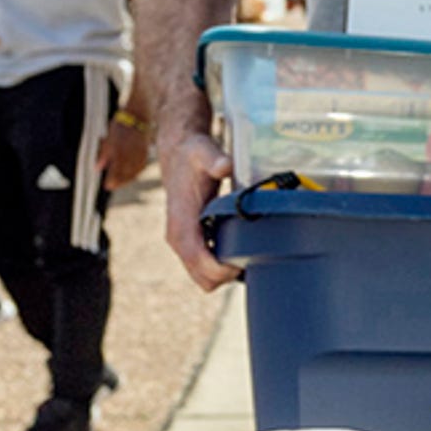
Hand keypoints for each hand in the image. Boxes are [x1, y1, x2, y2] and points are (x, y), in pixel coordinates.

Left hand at [100, 118, 148, 189]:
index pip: (116, 172)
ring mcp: (139, 155)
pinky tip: (131, 174)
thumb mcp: (108, 139)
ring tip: (121, 182)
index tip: (107, 186)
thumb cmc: (120, 126)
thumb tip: (97, 168)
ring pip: (134, 172)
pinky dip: (135, 172)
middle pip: (125, 174)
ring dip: (127, 179)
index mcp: (120, 153)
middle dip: (119, 182)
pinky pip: (141, 166)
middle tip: (112, 186)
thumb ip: (103, 155)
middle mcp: (131, 156)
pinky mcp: (145, 152)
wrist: (138, 116)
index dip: (112, 181)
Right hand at [161, 129, 240, 289]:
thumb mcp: (203, 152)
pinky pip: (205, 268)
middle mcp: (179, 238)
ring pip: (204, 278)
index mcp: (181, 223)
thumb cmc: (192, 156)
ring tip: (248, 254)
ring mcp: (184, 243)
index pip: (197, 260)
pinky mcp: (191, 243)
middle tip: (252, 257)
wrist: (179, 156)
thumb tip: (225, 166)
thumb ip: (214, 159)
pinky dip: (221, 266)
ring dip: (225, 273)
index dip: (220, 269)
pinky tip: (240, 249)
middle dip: (226, 275)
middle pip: (202, 278)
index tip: (243, 262)